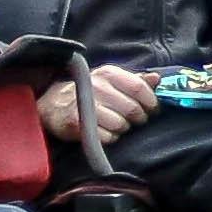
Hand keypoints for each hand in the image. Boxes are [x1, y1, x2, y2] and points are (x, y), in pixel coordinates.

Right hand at [43, 64, 160, 145]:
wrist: (54, 106)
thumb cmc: (90, 93)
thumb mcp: (112, 81)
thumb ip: (136, 80)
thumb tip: (157, 78)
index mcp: (109, 73)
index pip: (139, 88)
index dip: (151, 102)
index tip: (153, 110)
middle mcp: (98, 86)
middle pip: (132, 109)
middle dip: (138, 119)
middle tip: (134, 120)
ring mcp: (86, 105)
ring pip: (121, 125)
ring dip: (123, 129)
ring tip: (116, 125)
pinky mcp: (77, 123)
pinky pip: (108, 137)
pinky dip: (110, 138)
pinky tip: (104, 132)